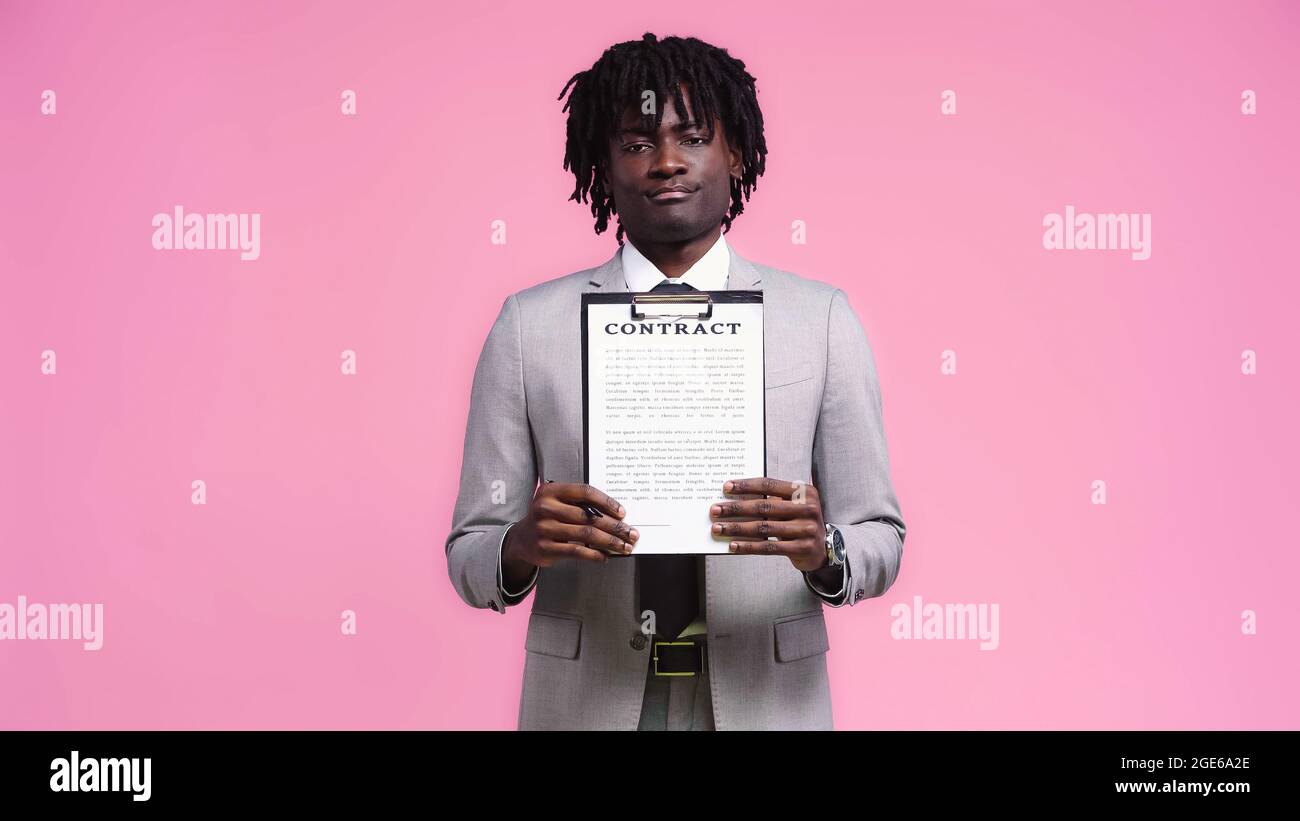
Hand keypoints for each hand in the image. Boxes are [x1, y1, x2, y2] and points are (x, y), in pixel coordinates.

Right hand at [502, 483, 637, 580]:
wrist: (521, 539)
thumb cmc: (548, 518)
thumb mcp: (557, 503)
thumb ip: (580, 505)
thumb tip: (616, 517)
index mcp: (551, 491)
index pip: (585, 492)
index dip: (606, 502)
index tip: (622, 513)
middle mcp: (546, 508)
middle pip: (589, 516)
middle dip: (615, 526)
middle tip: (631, 534)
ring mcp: (544, 528)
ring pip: (586, 534)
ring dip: (609, 542)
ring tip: (624, 547)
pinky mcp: (545, 548)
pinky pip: (576, 551)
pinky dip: (594, 554)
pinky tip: (605, 556)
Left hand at [711, 477, 827, 571]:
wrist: (822, 550)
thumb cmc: (799, 523)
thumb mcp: (792, 506)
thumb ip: (772, 499)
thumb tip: (734, 498)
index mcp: (804, 492)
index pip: (769, 484)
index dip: (746, 485)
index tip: (726, 487)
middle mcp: (807, 508)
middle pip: (764, 506)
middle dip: (736, 508)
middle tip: (715, 510)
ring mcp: (806, 529)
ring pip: (763, 527)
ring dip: (737, 528)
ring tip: (718, 528)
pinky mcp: (802, 548)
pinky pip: (769, 547)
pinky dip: (749, 546)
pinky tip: (733, 545)